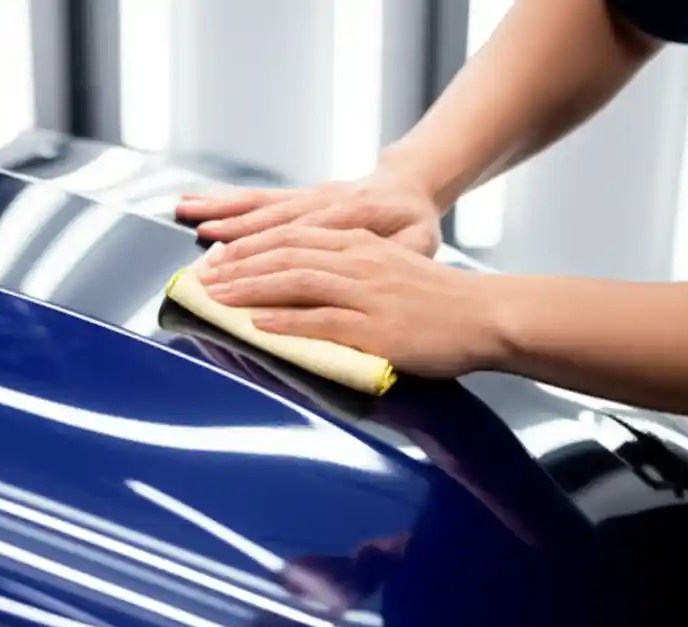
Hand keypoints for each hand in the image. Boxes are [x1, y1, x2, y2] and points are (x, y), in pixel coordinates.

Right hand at [176, 163, 442, 256]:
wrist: (410, 184)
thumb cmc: (414, 222)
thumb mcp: (421, 243)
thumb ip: (396, 257)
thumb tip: (369, 271)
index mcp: (354, 215)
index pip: (303, 241)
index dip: (269, 262)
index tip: (240, 281)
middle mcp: (325, 200)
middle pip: (274, 225)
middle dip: (236, 247)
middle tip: (205, 271)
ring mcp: (308, 195)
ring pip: (261, 206)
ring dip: (223, 215)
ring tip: (187, 219)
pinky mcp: (296, 195)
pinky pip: (257, 197)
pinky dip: (225, 201)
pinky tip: (194, 203)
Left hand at [196, 228, 505, 377]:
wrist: (486, 315)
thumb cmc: (439, 301)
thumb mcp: (391, 269)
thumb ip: (350, 271)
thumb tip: (305, 283)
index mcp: (359, 245)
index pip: (293, 237)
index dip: (250, 246)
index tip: (218, 256)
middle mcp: (358, 262)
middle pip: (285, 254)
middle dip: (238, 265)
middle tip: (202, 277)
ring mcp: (366, 293)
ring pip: (296, 282)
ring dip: (250, 290)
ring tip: (216, 297)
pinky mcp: (375, 328)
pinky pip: (322, 320)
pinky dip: (286, 322)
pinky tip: (258, 324)